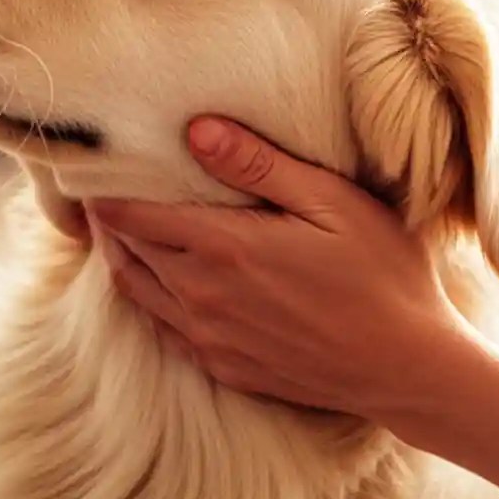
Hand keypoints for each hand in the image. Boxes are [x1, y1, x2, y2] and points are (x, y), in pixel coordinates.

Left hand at [86, 117, 470, 416]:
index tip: (90, 170)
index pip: (134, 215)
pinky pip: (164, 330)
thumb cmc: (383, 274)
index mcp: (224, 248)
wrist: (408, 369)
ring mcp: (211, 339)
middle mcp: (203, 296)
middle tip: (96, 193)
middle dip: (107, 222)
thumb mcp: (332, 203)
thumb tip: (197, 130)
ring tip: (114, 233)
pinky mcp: (225, 367)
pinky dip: (148, 300)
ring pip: (138, 292)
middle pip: (126, 253)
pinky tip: (157, 285)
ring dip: (121, 260)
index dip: (104, 192)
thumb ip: (260, 165)